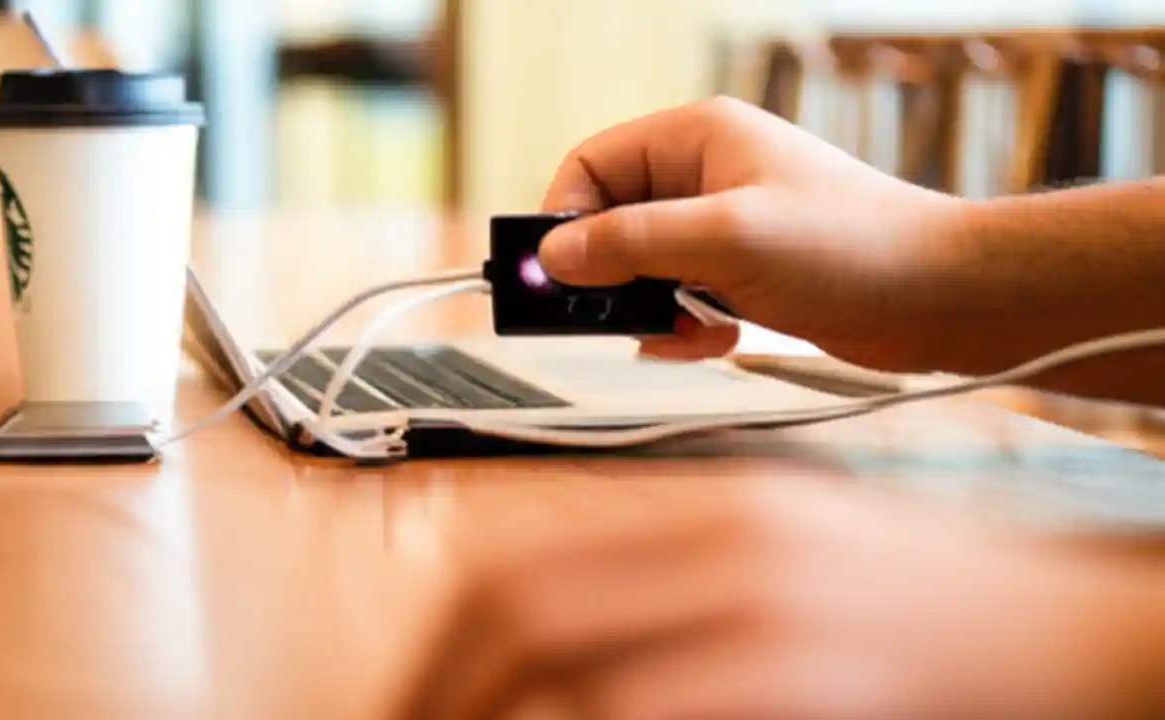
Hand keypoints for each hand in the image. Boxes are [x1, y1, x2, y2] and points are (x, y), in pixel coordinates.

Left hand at [393, 481, 1164, 719]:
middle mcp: (727, 545)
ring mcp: (775, 611)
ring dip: (501, 719)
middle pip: (527, 613)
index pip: (529, 569)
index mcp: (707, 509)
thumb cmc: (913, 600)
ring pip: (583, 679)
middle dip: (444, 689)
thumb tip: (556, 659)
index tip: (411, 699)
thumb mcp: (780, 558)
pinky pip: (655, 714)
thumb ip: (672, 591)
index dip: (444, 649)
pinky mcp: (817, 676)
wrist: (1057, 622)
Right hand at [538, 97, 965, 369]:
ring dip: (649, 308)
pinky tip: (713, 340)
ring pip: (644, 265)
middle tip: (611, 318)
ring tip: (683, 331)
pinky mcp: (744, 270)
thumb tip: (553, 256)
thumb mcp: (726, 239)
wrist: (940, 298)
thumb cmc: (852, 248)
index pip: (591, 166)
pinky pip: (681, 295)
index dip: (563, 221)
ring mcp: (725, 224)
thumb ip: (632, 243)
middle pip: (612, 219)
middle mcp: (706, 174)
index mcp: (697, 138)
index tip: (551, 279)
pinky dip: (684, 325)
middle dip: (609, 274)